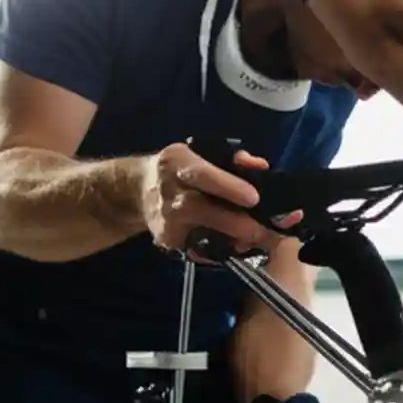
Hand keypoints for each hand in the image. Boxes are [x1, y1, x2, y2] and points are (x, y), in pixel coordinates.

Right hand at [139, 142, 302, 257]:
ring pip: (198, 234)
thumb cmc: (181, 168)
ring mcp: (165, 219)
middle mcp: (168, 192)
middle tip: (262, 231)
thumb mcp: (200, 153)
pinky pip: (197, 248)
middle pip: (197, 208)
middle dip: (232, 221)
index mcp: (177, 162)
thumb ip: (233, 159)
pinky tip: (235, 247)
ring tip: (255, 241)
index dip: (228, 186)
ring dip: (230, 240)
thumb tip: (262, 168)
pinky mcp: (167, 240)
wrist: (140, 191)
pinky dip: (219, 249)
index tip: (254, 198)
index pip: (201, 174)